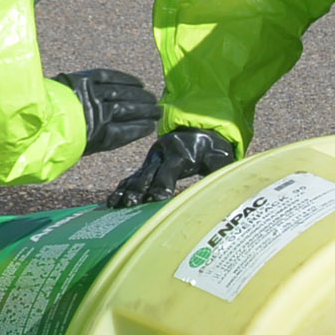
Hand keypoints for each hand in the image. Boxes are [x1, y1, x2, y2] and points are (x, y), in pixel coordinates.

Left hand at [57, 66, 160, 155]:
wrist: (27, 120)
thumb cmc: (50, 138)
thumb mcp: (77, 148)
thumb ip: (99, 139)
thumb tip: (122, 132)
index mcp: (96, 136)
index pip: (126, 131)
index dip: (140, 128)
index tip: (151, 126)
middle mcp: (97, 114)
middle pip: (128, 110)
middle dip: (145, 111)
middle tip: (158, 110)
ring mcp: (91, 95)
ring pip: (122, 93)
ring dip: (140, 95)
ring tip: (151, 97)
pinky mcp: (83, 80)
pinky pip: (109, 77)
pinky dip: (124, 79)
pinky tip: (137, 82)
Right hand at [105, 125, 236, 208]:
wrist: (198, 129)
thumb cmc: (212, 147)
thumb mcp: (220, 155)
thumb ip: (220, 169)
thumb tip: (222, 186)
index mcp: (180, 152)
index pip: (170, 170)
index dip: (164, 183)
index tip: (159, 198)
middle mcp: (161, 155)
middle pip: (148, 174)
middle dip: (139, 190)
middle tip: (131, 204)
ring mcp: (152, 160)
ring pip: (136, 176)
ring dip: (126, 191)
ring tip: (116, 205)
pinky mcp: (146, 166)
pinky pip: (132, 178)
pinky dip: (122, 189)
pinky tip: (112, 202)